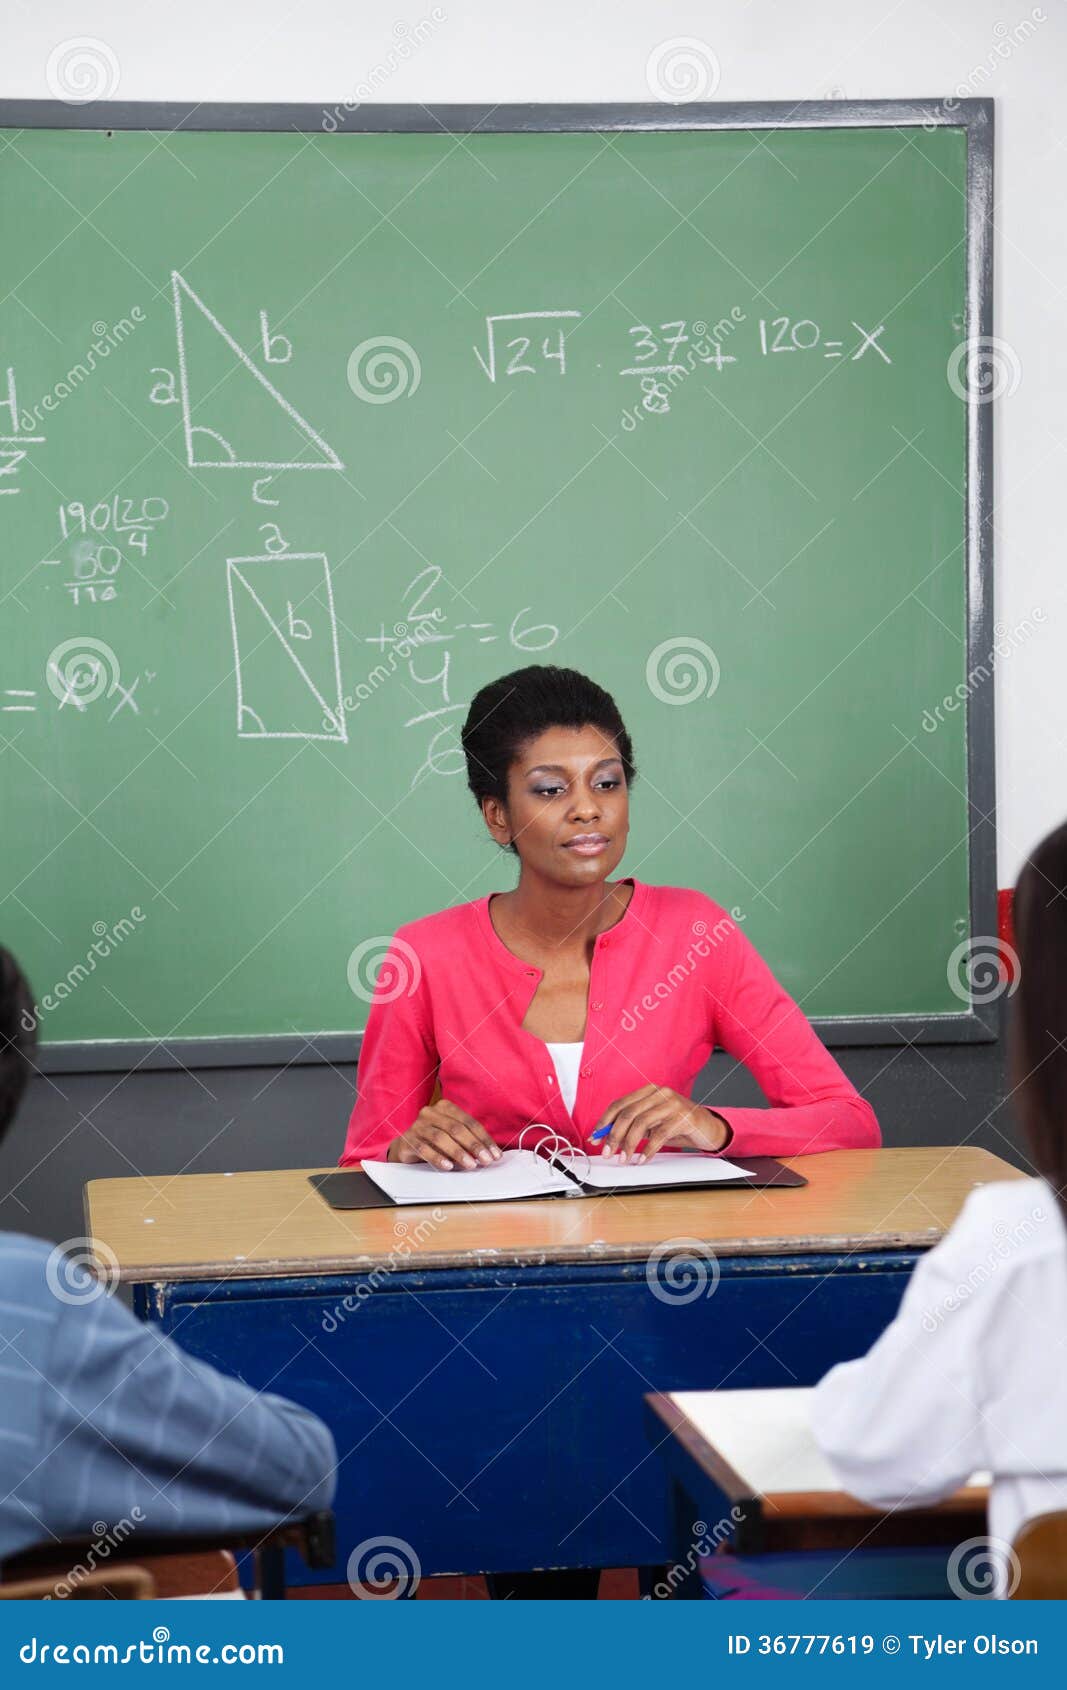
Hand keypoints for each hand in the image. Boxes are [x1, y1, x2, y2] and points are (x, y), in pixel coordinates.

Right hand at [387, 1100, 502, 1170]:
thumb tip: (490, 1154)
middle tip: (485, 1160)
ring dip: (458, 1152)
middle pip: (456, 1128)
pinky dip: (437, 1158)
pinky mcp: (408, 1140)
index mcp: (445, 1107)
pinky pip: (424, 1149)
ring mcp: (417, 1126)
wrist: (406, 1146)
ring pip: (441, 1137)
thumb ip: (468, 1140)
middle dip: (474, 1146)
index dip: (484, 1138)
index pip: (469, 1122)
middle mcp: (430, 1113)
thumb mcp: (452, 1135)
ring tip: (470, 1164)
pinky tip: (448, 1166)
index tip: (494, 1154)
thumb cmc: (434, 1140)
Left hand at [591, 1085, 730, 1163]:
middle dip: (614, 1135)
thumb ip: (633, 1126)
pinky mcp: (683, 1117)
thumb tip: (606, 1137)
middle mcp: (659, 1093)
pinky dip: (648, 1149)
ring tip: (624, 1159)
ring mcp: (672, 1104)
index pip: (619, 1104)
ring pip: (642, 1123)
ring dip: (629, 1144)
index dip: (604, 1122)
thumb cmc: (677, 1125)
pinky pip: (660, 1134)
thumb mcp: (652, 1123)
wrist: (708, 1127)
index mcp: (648, 1091)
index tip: (595, 1138)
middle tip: (608, 1153)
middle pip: (628, 1113)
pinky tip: (642, 1159)